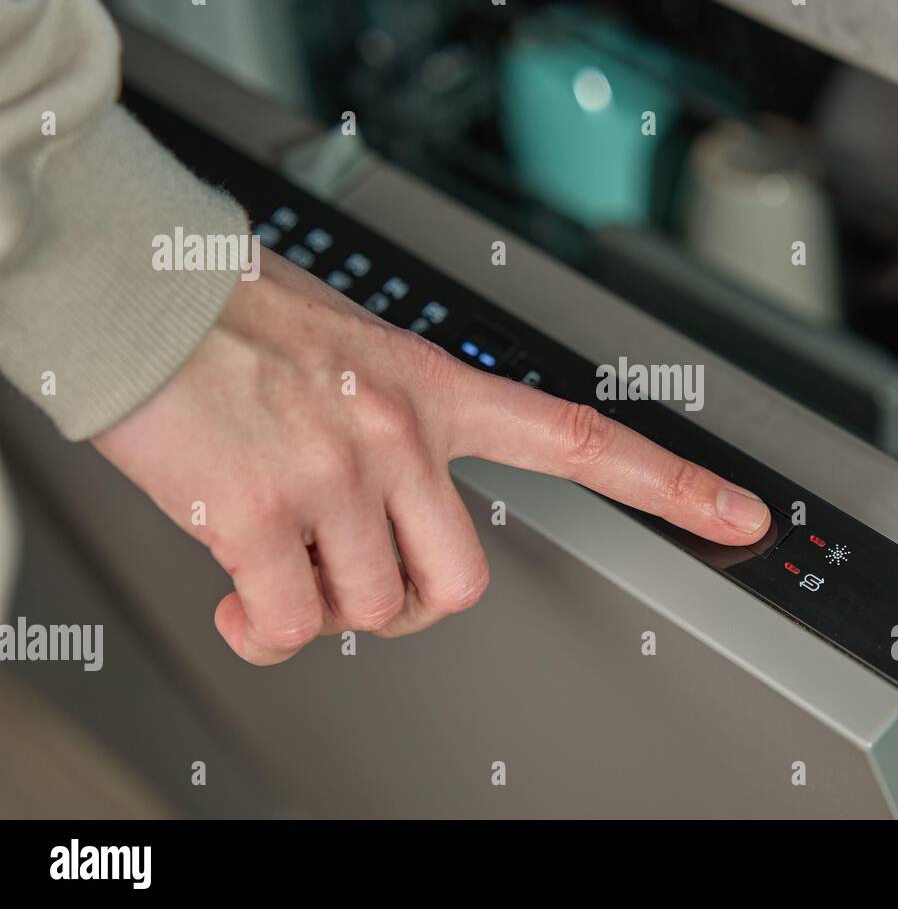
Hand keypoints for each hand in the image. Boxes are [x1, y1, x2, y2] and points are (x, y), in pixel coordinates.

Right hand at [92, 248, 769, 664]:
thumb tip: (384, 532)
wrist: (137, 287)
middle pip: (463, 582)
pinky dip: (264, 627)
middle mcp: (401, 432)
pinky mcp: (258, 510)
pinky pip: (291, 623)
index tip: (742, 516)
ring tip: (276, 557)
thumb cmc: (240, 320)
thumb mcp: (357, 353)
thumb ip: (399, 433)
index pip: (581, 440)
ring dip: (324, 603)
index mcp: (438, 388)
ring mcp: (336, 473)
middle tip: (361, 578)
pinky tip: (238, 591)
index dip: (671, 487)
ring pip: (373, 609)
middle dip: (412, 603)